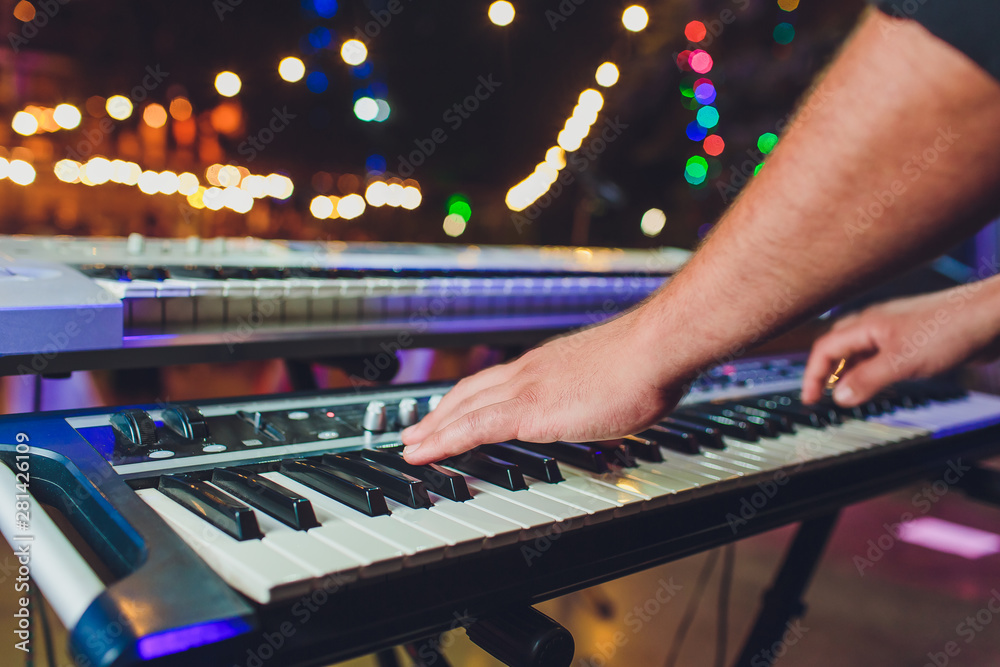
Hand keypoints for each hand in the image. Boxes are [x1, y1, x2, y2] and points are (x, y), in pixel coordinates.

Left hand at [400, 310, 686, 464]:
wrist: (654, 350)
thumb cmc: (647, 364)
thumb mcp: (616, 382)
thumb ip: (599, 396)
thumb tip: (606, 411)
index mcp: (548, 365)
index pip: (496, 382)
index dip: (468, 398)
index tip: (452, 411)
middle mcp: (529, 371)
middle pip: (469, 392)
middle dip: (439, 412)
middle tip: (415, 430)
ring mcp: (526, 388)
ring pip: (463, 408)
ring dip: (432, 427)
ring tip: (409, 445)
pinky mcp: (529, 409)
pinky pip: (473, 427)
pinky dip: (443, 439)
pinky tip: (424, 452)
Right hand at [801, 281, 999, 405]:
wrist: (992, 315)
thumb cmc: (951, 328)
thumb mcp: (902, 361)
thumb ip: (867, 380)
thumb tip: (839, 398)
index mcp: (866, 324)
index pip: (824, 348)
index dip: (813, 375)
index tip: (809, 399)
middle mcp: (877, 324)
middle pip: (838, 346)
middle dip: (826, 371)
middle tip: (822, 395)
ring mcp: (896, 329)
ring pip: (861, 351)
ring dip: (850, 372)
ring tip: (849, 393)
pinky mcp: (915, 337)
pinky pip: (882, 354)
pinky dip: (873, 370)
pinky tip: (881, 381)